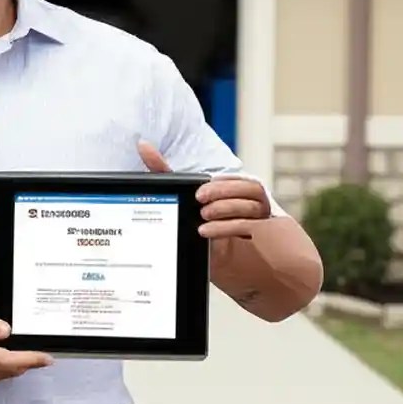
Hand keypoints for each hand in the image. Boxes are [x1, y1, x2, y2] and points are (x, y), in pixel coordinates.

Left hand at [137, 140, 270, 238]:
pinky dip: (226, 228)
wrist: (209, 258)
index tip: (201, 190)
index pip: (240, 180)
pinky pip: (251, 228)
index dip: (223, 183)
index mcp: (236, 190)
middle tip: (200, 200)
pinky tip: (206, 231)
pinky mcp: (260, 237)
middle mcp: (253, 202)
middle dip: (224, 192)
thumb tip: (143, 145)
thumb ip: (164, 170)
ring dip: (226, 209)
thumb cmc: (195, 220)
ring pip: (253, 207)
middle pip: (251, 190)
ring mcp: (260, 220)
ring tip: (202, 217)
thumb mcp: (177, 194)